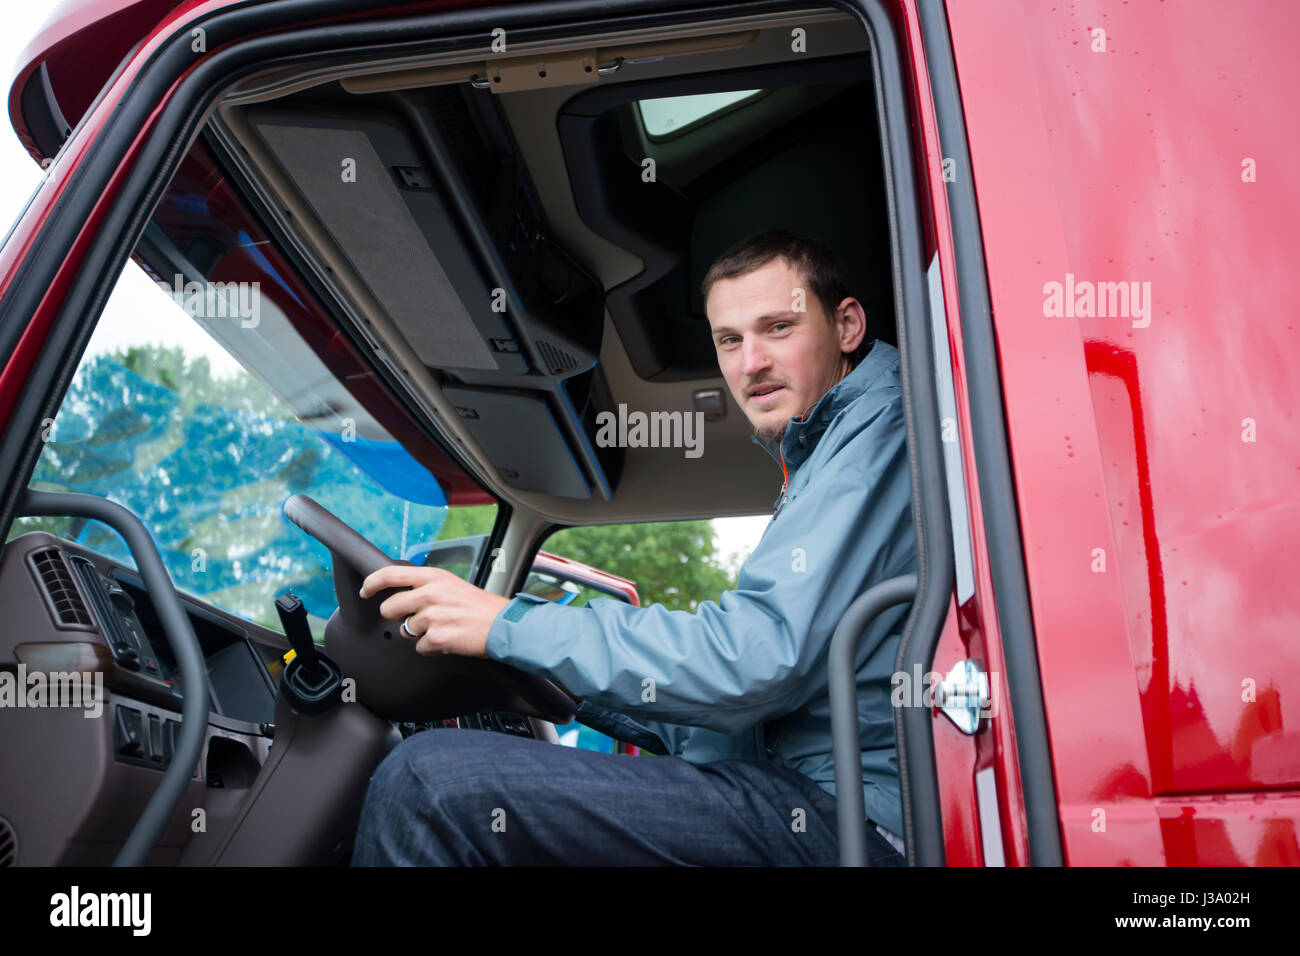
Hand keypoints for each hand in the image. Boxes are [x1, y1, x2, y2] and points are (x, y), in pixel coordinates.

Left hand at [358, 566, 510, 658]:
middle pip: (389, 608)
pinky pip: (420, 648)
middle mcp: (430, 594)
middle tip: (418, 618)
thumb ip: (426, 587)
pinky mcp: (437, 638)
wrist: (502, 625)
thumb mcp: (451, 585)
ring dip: (421, 633)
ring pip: (406, 631)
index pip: (391, 574)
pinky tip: (449, 639)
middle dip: (398, 617)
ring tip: (443, 628)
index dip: (372, 583)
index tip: (366, 591)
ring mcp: (433, 617)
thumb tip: (402, 595)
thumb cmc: (480, 606)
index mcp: (433, 577)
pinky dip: (432, 648)